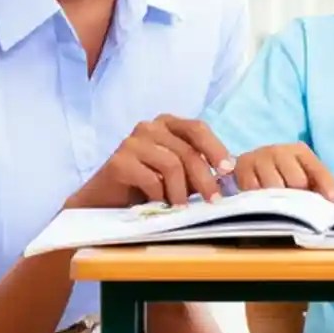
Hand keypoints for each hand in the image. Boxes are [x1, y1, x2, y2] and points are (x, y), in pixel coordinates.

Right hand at [65, 115, 233, 208]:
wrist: (105, 203)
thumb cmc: (145, 188)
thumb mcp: (178, 176)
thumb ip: (198, 169)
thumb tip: (228, 175)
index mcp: (166, 124)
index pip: (197, 128)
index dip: (216, 148)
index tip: (228, 170)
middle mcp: (149, 127)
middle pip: (187, 150)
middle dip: (204, 178)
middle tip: (213, 200)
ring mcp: (132, 142)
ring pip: (172, 164)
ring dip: (181, 191)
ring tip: (181, 208)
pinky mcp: (118, 161)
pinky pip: (151, 178)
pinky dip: (159, 195)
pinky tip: (158, 204)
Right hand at [233, 142, 333, 202]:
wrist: (251, 165)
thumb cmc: (283, 174)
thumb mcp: (304, 175)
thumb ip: (320, 186)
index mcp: (299, 151)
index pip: (318, 170)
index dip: (328, 188)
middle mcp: (279, 150)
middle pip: (296, 180)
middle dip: (301, 198)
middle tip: (301, 210)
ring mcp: (259, 157)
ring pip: (275, 186)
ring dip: (280, 201)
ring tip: (283, 210)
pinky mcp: (243, 167)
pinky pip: (254, 189)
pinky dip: (261, 200)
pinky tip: (264, 204)